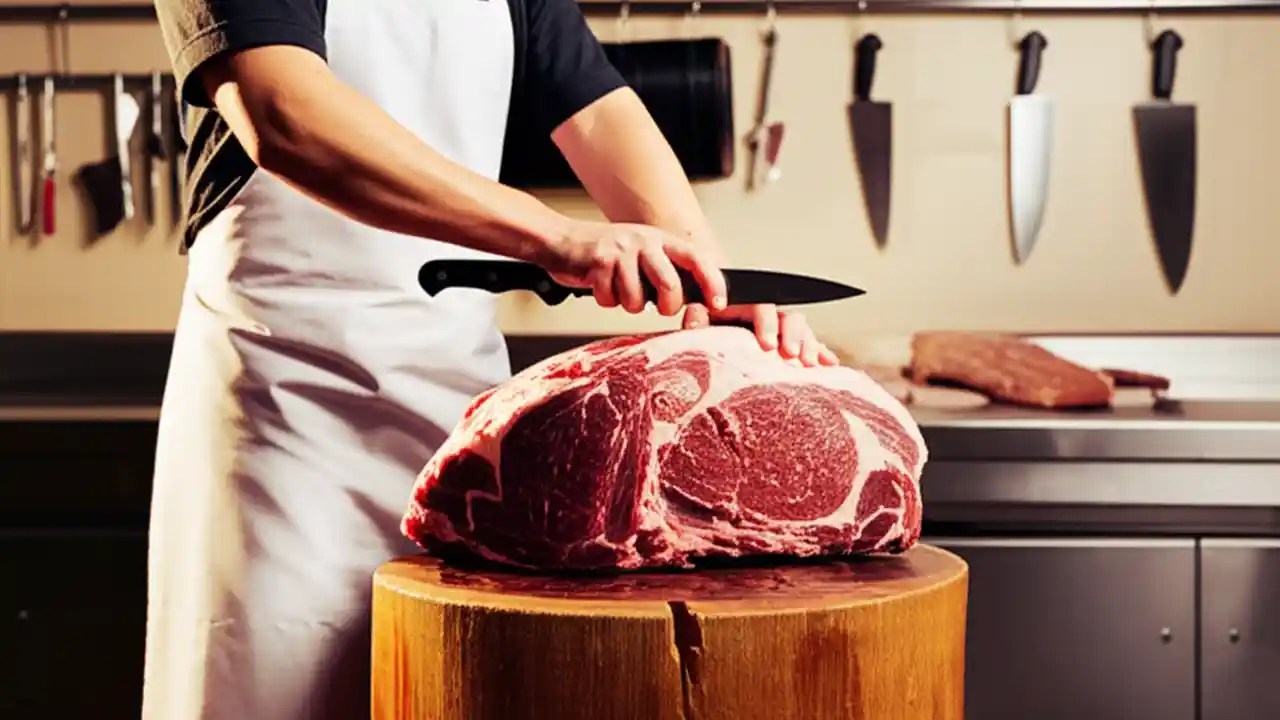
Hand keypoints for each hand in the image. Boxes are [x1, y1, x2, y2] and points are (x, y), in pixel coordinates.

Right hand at [542, 220, 727, 316]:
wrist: (563, 240)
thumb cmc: (606, 253)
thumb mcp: (643, 253)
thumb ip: (667, 270)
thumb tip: (696, 300)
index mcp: (661, 240)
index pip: (697, 258)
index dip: (713, 282)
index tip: (718, 304)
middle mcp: (644, 241)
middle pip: (670, 285)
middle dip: (666, 305)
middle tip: (657, 305)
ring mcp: (621, 251)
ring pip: (637, 299)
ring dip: (628, 303)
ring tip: (618, 288)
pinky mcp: (599, 262)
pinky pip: (610, 299)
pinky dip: (605, 300)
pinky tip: (600, 285)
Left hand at [682, 303, 838, 367]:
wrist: (705, 342)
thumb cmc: (702, 330)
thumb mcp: (697, 325)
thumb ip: (696, 320)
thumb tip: (696, 313)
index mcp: (744, 304)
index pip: (760, 306)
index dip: (767, 323)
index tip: (767, 345)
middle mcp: (765, 315)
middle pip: (787, 317)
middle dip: (793, 335)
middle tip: (791, 355)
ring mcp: (780, 330)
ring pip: (801, 330)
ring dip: (809, 345)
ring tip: (810, 364)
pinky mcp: (788, 345)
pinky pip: (809, 345)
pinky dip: (820, 353)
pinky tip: (830, 365)